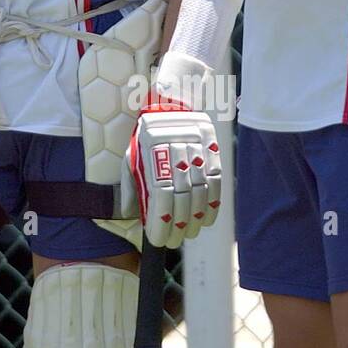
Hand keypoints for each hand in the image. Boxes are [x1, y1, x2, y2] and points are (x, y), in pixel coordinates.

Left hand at [122, 96, 220, 249]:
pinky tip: (206, 220)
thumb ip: (131, 184)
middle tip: (174, 241)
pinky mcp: (213, 148)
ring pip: (201, 191)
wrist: (169, 106)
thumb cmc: (146, 138)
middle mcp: (177, 148)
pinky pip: (216, 181)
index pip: (161, 194)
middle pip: (182, 195)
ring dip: (195, 218)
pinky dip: (212, 204)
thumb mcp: (130, 156)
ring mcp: (198, 148)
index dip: (161, 221)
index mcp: (153, 150)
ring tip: (189, 233)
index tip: (159, 239)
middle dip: (178, 224)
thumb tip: (131, 213)